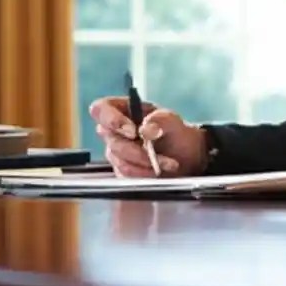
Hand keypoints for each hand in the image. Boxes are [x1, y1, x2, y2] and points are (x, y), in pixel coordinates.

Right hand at [88, 97, 209, 177]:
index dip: (111, 119)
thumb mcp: (173, 121)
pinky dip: (146, 175)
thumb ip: (161, 119)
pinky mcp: (121, 170)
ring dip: (145, 165)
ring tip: (168, 163)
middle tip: (157, 154)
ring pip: (120, 162)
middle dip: (137, 151)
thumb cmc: (175, 132)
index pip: (100, 109)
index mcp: (121, 109)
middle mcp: (114, 131)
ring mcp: (116, 152)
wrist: (185, 156)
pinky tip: (160, 171)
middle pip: (112, 141)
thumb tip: (146, 128)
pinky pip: (126, 176)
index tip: (133, 131)